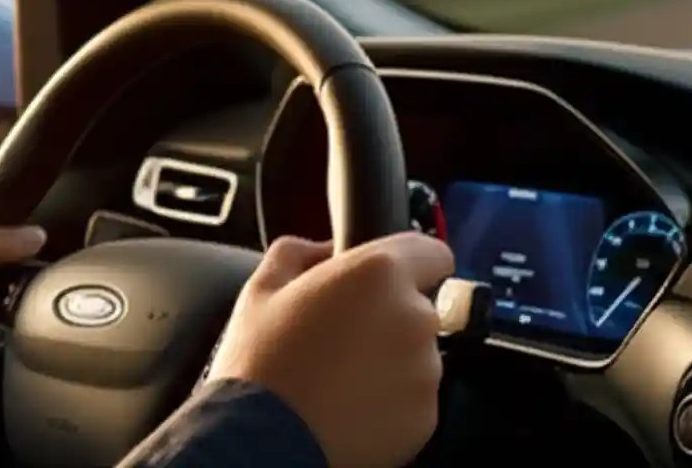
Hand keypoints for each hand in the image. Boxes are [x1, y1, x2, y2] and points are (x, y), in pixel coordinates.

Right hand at [207, 232, 453, 467]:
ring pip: (417, 355)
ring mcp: (424, 371)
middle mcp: (413, 317)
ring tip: (341, 378)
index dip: (410, 265)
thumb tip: (327, 249)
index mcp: (379, 274)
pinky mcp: (426, 417)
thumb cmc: (259, 362)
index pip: (432, 253)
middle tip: (343, 338)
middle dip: (389, 317)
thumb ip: (301, 252)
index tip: (385, 283)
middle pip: (419, 307)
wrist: (260, 442)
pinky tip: (351, 405)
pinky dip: (392, 401)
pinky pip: (415, 398)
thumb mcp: (263, 288)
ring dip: (391, 360)